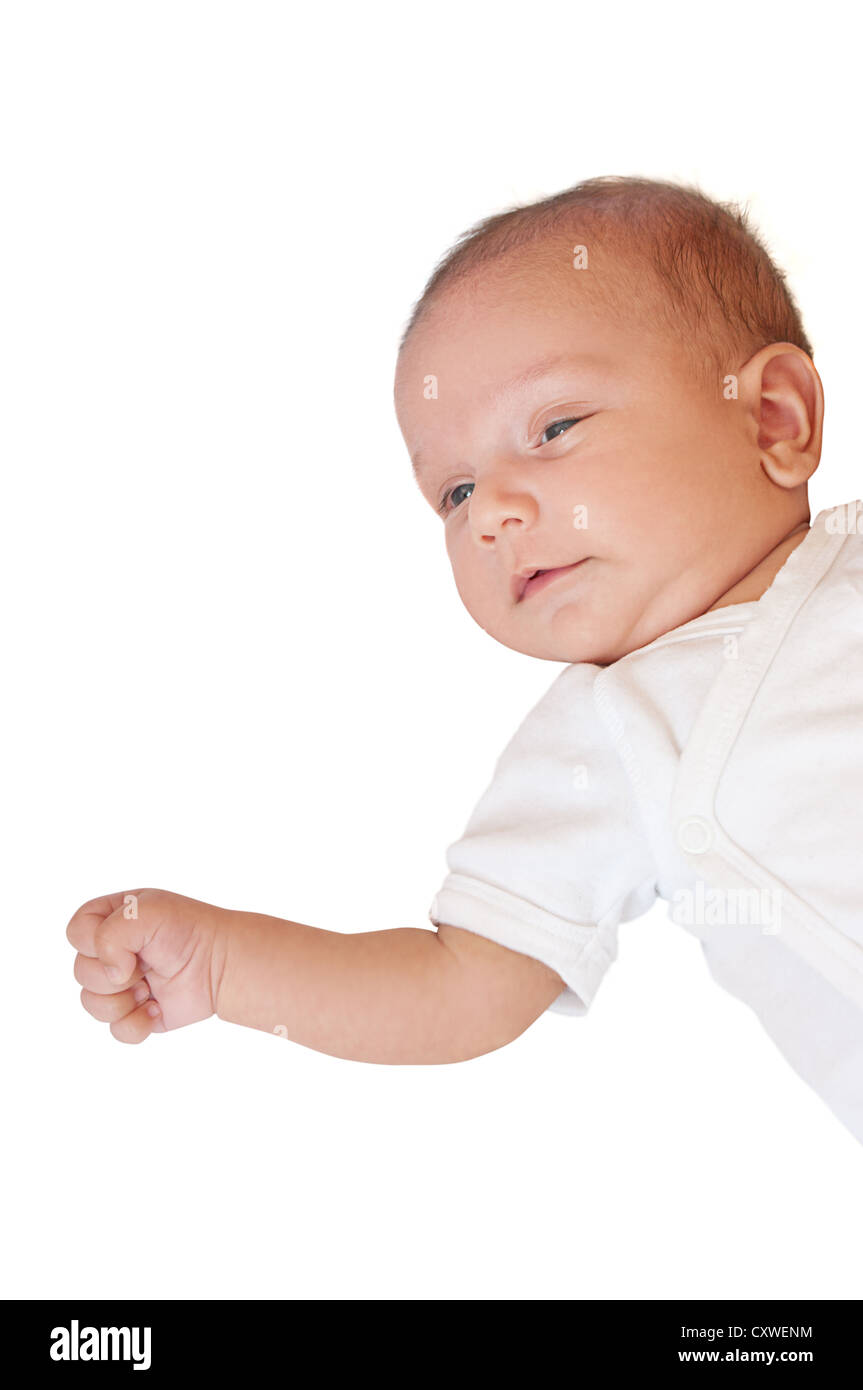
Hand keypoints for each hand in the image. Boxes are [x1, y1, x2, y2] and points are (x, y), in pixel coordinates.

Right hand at [67, 887, 227, 1042]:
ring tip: (151, 988)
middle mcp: (112, 952)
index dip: (94, 941)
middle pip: (80, 972)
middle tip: (146, 966)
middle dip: (113, 974)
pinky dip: (136, 1024)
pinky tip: (157, 1009)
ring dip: (122, 1000)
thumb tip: (111, 975)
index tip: (129, 941)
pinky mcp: (135, 1012)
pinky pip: (115, 1030)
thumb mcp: (147, 912)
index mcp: (110, 920)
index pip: (76, 932)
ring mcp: (122, 984)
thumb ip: (109, 935)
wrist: (221, 964)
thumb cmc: (188, 929)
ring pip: (91, 1004)